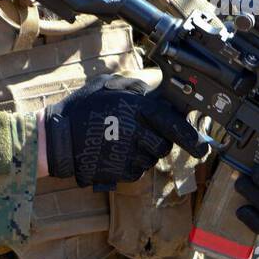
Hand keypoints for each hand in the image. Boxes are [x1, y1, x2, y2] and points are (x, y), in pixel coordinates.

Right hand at [41, 76, 207, 188]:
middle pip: (164, 145)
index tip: (202, 147)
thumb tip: (157, 93)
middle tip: (138, 134)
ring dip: (142, 152)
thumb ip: (136, 88)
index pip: (175, 124)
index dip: (192, 137)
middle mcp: (137, 132)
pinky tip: (112, 153)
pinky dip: (129, 165)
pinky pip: (136, 171)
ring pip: (150, 159)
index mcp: (138, 108)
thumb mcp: (109, 85)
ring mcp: (129, 154)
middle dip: (157, 140)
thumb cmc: (81, 108)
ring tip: (118, 141)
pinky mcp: (121, 172)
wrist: (56, 138)